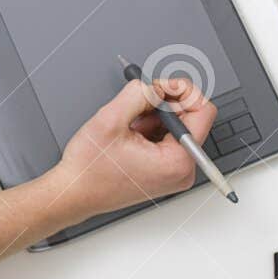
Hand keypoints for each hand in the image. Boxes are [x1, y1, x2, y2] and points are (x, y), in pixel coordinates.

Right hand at [44, 76, 216, 218]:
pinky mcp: (165, 172)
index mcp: (178, 160)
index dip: (181, 90)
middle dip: (163, 104)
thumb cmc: (90, 169)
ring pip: (177, 126)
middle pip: (190, 118)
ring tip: (128, 125)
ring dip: (154, 116)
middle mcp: (183, 170)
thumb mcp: (111, 120)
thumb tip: (156, 85)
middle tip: (137, 101)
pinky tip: (130, 134)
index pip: (203, 111)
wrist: (74, 193)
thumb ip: (139, 93)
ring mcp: (175, 173)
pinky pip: (168, 139)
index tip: (159, 86)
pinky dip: (150, 129)